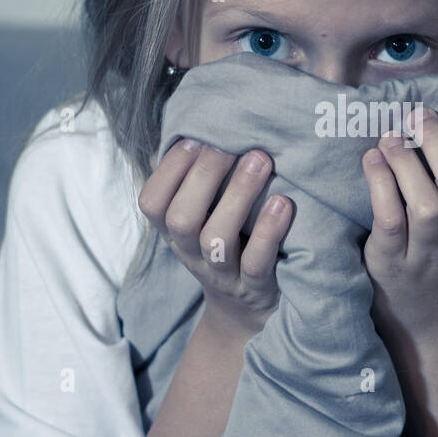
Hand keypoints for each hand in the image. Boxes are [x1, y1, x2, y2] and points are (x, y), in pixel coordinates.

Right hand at [138, 137, 293, 340]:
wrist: (251, 311)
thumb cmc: (230, 244)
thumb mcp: (205, 217)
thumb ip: (195, 180)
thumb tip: (189, 125)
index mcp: (175, 233)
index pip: (152, 203)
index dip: (168, 171)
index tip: (196, 138)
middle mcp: (193, 254)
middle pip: (182, 219)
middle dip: (204, 176)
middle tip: (232, 141)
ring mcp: (223, 274)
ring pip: (216, 240)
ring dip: (238, 196)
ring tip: (261, 159)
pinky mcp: (256, 288)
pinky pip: (256, 262)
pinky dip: (268, 232)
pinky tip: (285, 202)